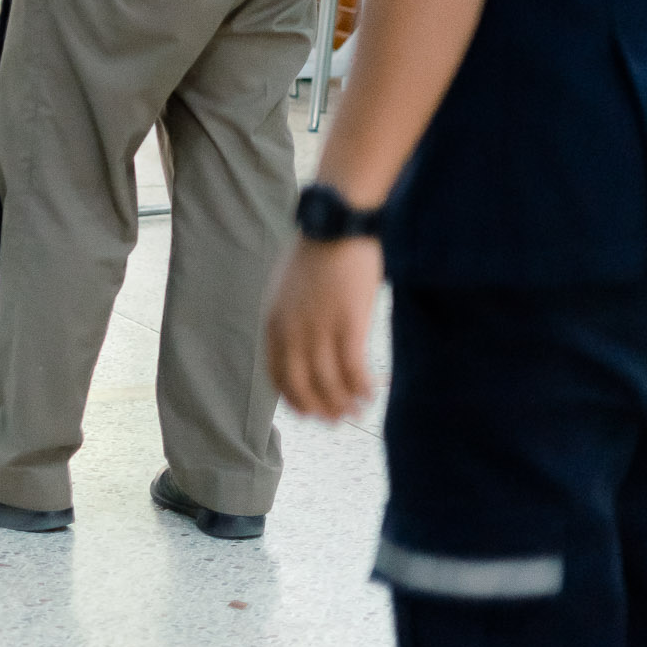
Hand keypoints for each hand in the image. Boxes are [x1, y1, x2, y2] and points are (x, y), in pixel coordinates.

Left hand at [267, 236, 381, 419]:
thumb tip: (300, 347)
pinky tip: (373, 392)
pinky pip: (354, 371)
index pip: (279, 377)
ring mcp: (319, 330)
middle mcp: (292, 332)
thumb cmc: (317, 256)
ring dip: (345, 403)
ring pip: (330, 384)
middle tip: (339, 419)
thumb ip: (288, 321)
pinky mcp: (349, 324)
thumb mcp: (286, 291)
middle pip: (303, 387)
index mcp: (274, 324)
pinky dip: (362, 388)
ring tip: (359, 408)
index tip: (313, 411)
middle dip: (322, 409)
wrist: (336, 227)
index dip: (297, 400)